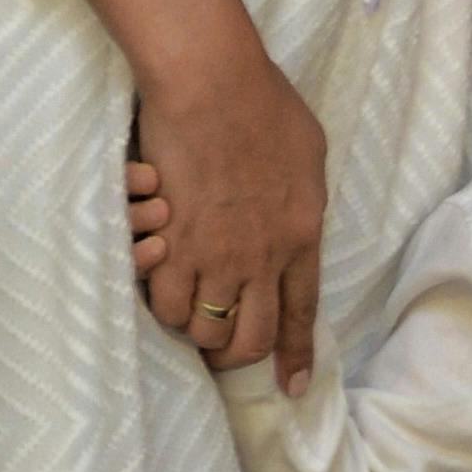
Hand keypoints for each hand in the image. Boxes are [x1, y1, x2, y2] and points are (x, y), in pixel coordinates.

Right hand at [125, 34, 329, 389]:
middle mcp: (262, 258)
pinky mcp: (171, 244)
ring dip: (199, 330)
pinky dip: (165, 307)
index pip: (300, 313)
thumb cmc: (264, 103)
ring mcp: (215, 255)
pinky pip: (164, 304)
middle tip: (223, 351)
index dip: (294, 355)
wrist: (213, 85)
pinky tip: (162, 292)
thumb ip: (303, 195)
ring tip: (190, 318)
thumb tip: (295, 216)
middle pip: (250, 335)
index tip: (291, 386)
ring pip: (205, 328)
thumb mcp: (309, 152)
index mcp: (302, 236)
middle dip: (238, 354)